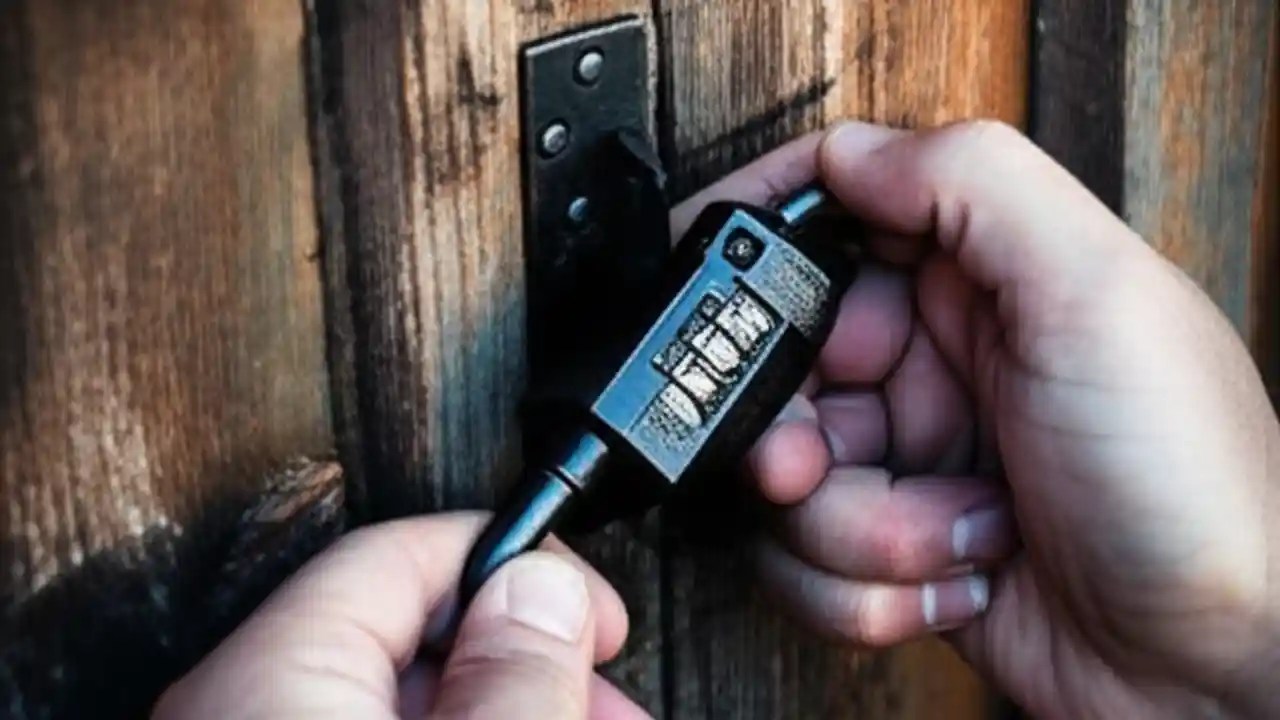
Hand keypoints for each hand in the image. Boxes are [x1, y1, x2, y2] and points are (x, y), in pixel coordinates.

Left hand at [151, 513, 650, 719]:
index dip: (518, 561)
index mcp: (266, 682)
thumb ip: (509, 677)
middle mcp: (241, 712)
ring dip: (506, 706)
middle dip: (529, 654)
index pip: (402, 553)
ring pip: (402, 697)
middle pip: (410, 632)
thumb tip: (541, 590)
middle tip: (603, 696)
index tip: (593, 607)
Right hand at [700, 121, 1279, 717]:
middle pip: (782, 367)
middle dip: (792, 436)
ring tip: (957, 536)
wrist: (1217, 673)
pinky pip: (804, 560)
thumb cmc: (1189, 490)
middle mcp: (938, 364)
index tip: (710, 291)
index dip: (762, 255)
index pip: (834, 223)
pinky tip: (962, 581)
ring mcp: (913, 460)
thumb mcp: (1098, 298)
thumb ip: (973, 189)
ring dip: (854, 530)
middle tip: (814, 466)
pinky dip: (864, 590)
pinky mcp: (896, 549)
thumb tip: (848, 154)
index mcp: (983, 280)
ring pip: (785, 479)